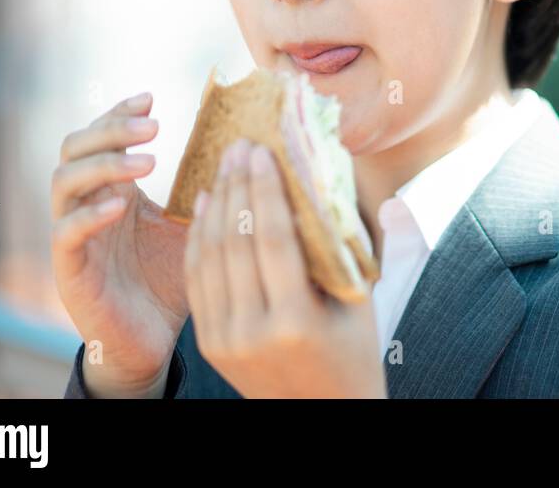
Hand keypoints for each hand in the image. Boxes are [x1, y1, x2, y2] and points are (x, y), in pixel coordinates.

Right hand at [51, 91, 189, 397]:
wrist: (152, 341)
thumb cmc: (173, 280)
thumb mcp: (194, 226)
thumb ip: (206, 189)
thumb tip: (246, 145)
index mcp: (115, 188)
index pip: (101, 135)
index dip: (120, 113)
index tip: (152, 98)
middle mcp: (86, 203)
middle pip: (75, 147)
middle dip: (112, 130)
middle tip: (154, 127)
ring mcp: (72, 234)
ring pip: (63, 182)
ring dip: (104, 164)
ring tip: (147, 162)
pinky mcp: (69, 269)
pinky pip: (65, 232)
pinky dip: (89, 214)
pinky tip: (121, 205)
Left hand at [185, 139, 386, 397]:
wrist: (322, 413)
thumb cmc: (354, 350)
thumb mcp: (361, 298)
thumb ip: (350, 242)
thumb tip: (351, 180)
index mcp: (296, 320)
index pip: (272, 239)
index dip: (263, 190)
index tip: (261, 151)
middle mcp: (253, 331)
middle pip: (236, 243)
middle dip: (236, 187)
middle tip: (240, 145)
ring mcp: (224, 340)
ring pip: (210, 258)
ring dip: (215, 206)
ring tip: (224, 166)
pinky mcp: (209, 342)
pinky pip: (197, 280)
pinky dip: (199, 238)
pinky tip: (207, 205)